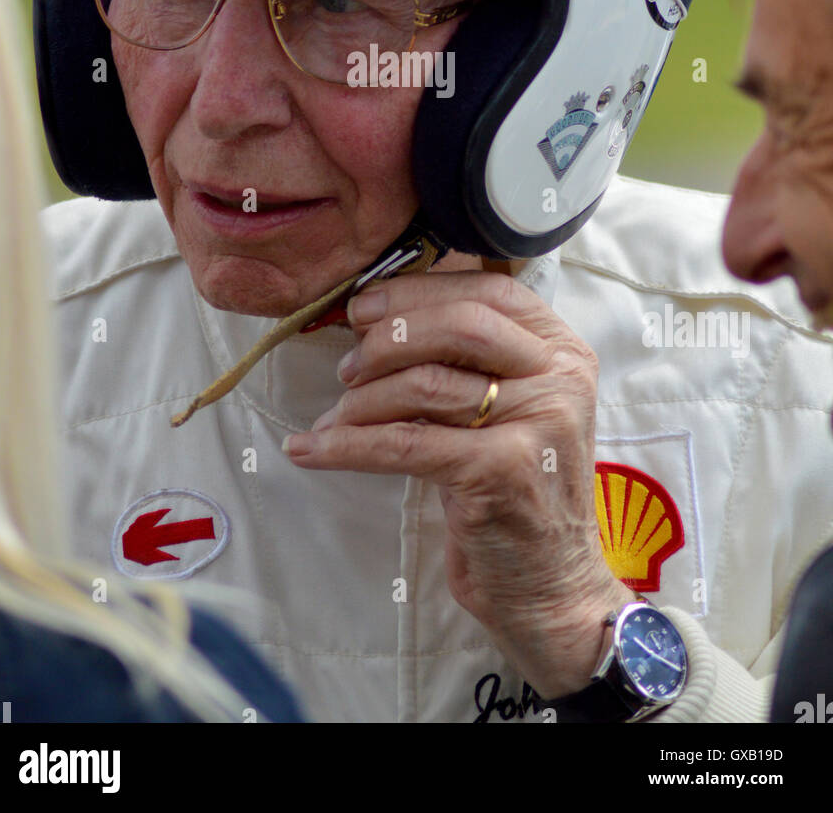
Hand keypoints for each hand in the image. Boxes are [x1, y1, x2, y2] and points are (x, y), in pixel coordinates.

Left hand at [282, 268, 633, 697]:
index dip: (419, 290)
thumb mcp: (510, 407)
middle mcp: (560, 380)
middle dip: (388, 337)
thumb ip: (469, 359)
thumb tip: (375, 316)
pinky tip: (310, 448)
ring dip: (361, 400)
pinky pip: (404, 444)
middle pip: (459, 325)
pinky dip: (345, 446)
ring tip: (334, 418)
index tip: (366, 305)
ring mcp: (537, 426)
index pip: (490, 290)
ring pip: (424, 384)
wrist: (550, 584)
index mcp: (564, 352)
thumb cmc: (515, 487)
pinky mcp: (501, 474)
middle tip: (347, 366)